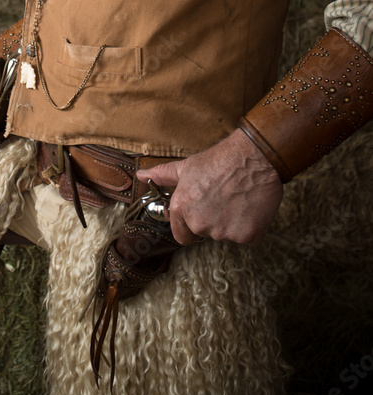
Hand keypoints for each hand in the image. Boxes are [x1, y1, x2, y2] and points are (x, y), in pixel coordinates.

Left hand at [136, 128, 282, 245]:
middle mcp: (200, 223)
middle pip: (206, 233)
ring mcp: (224, 232)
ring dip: (233, 223)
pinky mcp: (248, 236)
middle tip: (223, 199)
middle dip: (213, 220)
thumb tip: (142, 176)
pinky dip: (251, 226)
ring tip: (237, 198)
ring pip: (228, 235)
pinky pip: (248, 237)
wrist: (253, 156)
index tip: (202, 213)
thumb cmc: (219, 160)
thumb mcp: (187, 166)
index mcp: (182, 209)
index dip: (191, 226)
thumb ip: (162, 175)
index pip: (181, 235)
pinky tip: (251, 205)